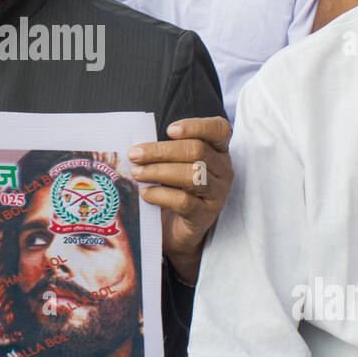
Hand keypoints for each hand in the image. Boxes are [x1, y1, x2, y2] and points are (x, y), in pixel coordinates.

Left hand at [128, 117, 231, 283]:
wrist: (178, 230)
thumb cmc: (174, 188)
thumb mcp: (173, 165)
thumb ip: (163, 151)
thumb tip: (137, 144)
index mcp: (217, 150)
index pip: (219, 129)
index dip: (196, 126)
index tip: (170, 130)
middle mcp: (223, 169)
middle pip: (197, 150)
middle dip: (161, 150)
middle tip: (135, 154)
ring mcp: (217, 193)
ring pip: (192, 174)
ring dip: (158, 171)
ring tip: (136, 173)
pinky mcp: (205, 215)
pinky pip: (184, 202)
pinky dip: (160, 195)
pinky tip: (145, 193)